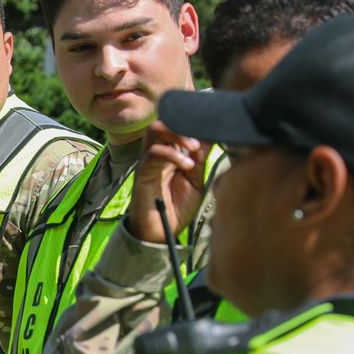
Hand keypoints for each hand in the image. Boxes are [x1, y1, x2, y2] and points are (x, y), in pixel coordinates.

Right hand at [126, 121, 211, 244]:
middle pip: (163, 120)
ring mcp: (147, 161)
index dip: (191, 120)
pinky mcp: (142, 173)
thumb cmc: (177, 207)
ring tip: (194, 149)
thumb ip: (201, 159)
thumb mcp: (196, 180)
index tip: (212, 125)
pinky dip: (173, 155)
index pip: (176, 125)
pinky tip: (187, 166)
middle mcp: (157, 153)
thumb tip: (211, 136)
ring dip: (177, 134)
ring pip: (155, 130)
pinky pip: (153, 153)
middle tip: (200, 140)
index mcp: (170, 153)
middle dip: (183, 124)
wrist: (160, 233)